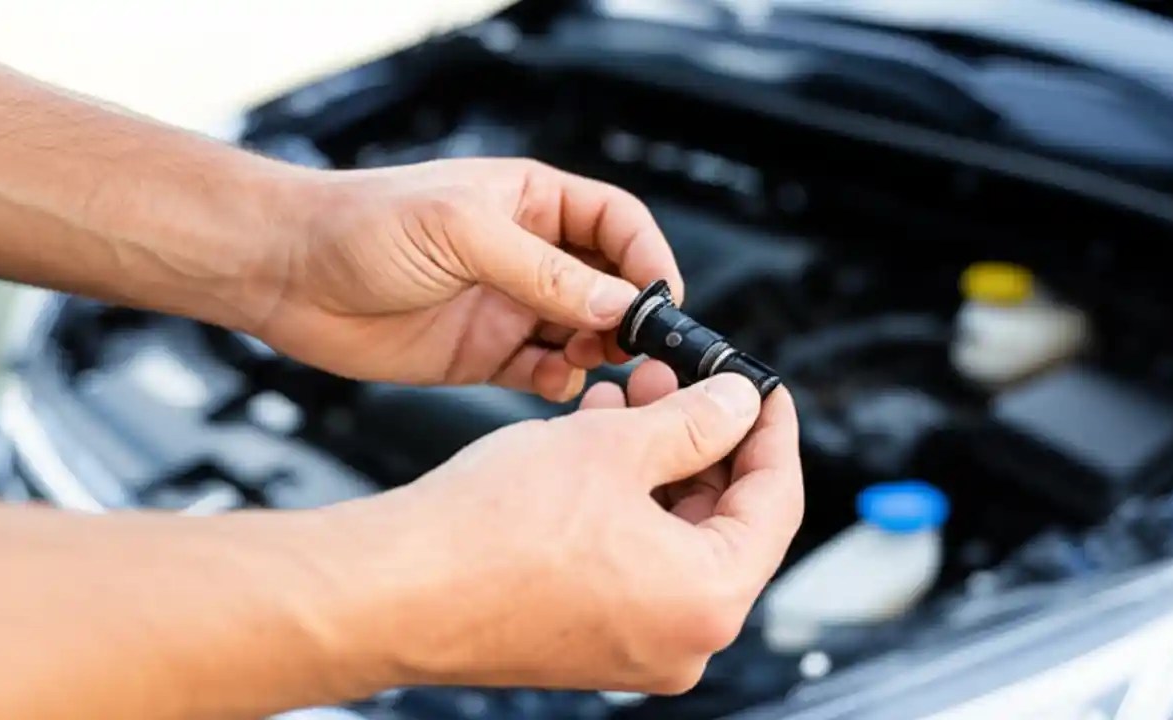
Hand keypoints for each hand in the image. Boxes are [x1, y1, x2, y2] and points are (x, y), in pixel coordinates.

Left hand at [253, 158, 681, 400]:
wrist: (286, 272)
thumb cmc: (361, 224)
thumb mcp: (463, 232)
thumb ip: (544, 270)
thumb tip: (617, 302)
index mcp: (530, 203)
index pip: (616, 224)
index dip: (647, 257)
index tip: (662, 298)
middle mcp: (526, 255)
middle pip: (608, 285)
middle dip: (629, 316)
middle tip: (635, 347)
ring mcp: (507, 307)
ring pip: (582, 335)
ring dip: (598, 353)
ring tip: (591, 364)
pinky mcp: (483, 355)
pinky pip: (542, 373)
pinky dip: (559, 384)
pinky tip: (553, 384)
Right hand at [350, 362, 802, 693]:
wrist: (397, 589)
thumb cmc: (489, 532)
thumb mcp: (614, 446)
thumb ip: (695, 421)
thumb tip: (737, 405)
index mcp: (706, 600)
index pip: (776, 502)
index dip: (771, 432)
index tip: (761, 391)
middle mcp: (681, 640)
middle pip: (724, 521)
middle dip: (702, 440)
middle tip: (677, 382)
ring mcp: (634, 647)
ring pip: (673, 537)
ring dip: (658, 464)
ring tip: (627, 399)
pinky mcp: (590, 640)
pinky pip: (633, 561)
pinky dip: (626, 503)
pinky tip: (597, 446)